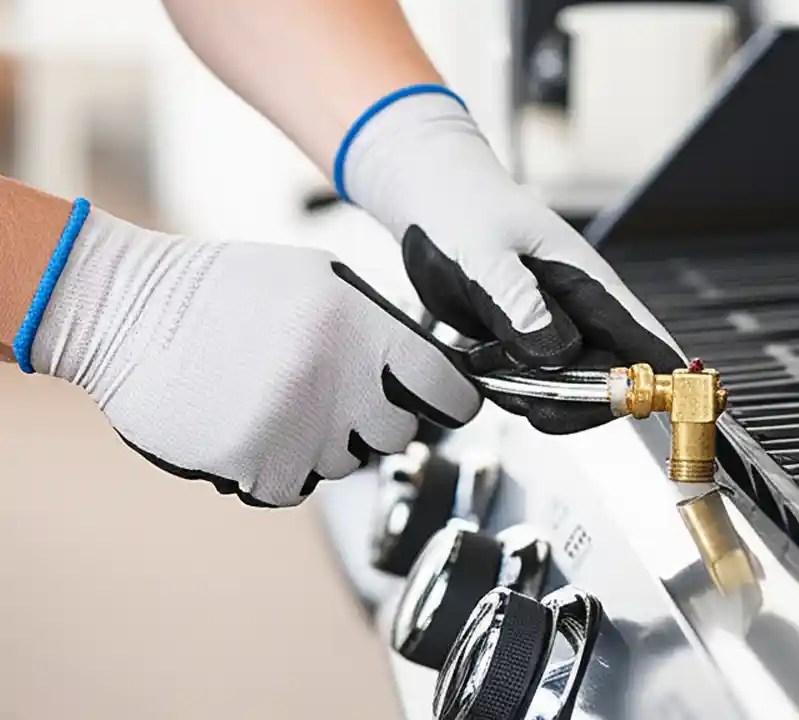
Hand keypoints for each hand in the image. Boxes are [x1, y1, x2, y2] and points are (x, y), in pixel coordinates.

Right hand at [30, 206, 480, 506]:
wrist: (127, 309)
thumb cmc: (225, 289)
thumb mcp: (319, 279)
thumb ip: (377, 324)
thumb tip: (429, 367)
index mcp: (363, 326)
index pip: (447, 387)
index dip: (452, 401)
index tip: (450, 407)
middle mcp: (340, 379)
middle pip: (397, 434)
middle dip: (371, 420)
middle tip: (327, 392)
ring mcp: (299, 426)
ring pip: (343, 462)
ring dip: (317, 442)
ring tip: (271, 398)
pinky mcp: (256, 463)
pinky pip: (293, 487)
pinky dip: (273, 468)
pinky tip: (247, 426)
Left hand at [340, 88, 682, 432]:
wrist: (431, 200)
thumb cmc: (463, 209)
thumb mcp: (485, 253)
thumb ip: (518, 303)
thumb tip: (557, 355)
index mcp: (590, 285)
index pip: (646, 342)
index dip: (667, 382)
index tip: (675, 413)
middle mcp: (582, 313)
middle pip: (611, 383)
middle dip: (572, 401)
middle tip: (523, 392)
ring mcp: (556, 332)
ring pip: (569, 392)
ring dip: (532, 395)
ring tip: (486, 358)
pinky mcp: (527, 345)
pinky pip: (533, 387)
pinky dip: (508, 388)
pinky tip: (478, 360)